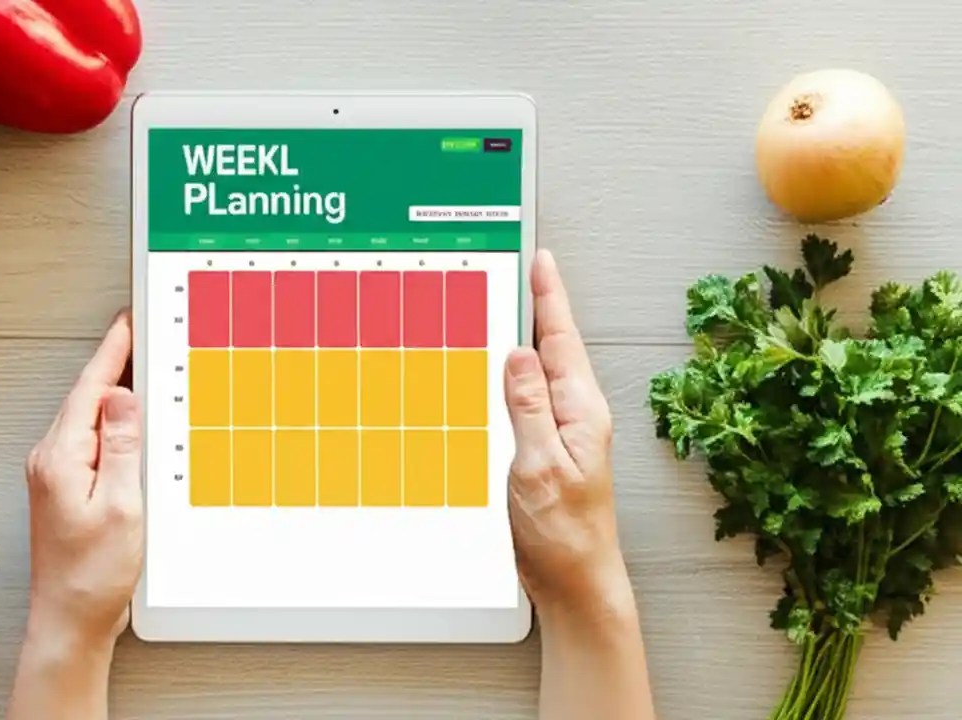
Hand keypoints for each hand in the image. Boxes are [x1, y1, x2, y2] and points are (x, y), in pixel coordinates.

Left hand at [23, 309, 142, 649]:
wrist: (68, 622)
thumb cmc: (92, 576)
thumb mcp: (121, 506)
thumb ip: (120, 446)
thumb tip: (120, 396)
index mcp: (61, 458)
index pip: (90, 389)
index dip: (112, 351)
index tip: (127, 322)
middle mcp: (49, 460)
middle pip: (84, 397)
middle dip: (112, 363)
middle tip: (138, 333)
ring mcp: (53, 475)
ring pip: (85, 418)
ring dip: (111, 392)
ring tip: (136, 367)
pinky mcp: (63, 489)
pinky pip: (87, 440)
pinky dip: (108, 422)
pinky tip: (126, 423)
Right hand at [504, 250, 629, 614]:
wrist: (575, 582)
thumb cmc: (566, 534)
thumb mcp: (541, 466)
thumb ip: (529, 407)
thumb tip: (519, 353)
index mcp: (581, 411)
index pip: (561, 340)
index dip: (549, 297)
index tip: (540, 259)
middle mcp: (575, 416)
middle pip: (552, 348)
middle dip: (536, 306)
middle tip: (519, 268)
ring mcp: (562, 433)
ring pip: (538, 373)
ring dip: (523, 339)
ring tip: (506, 306)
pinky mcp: (545, 451)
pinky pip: (526, 401)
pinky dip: (510, 379)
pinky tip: (497, 375)